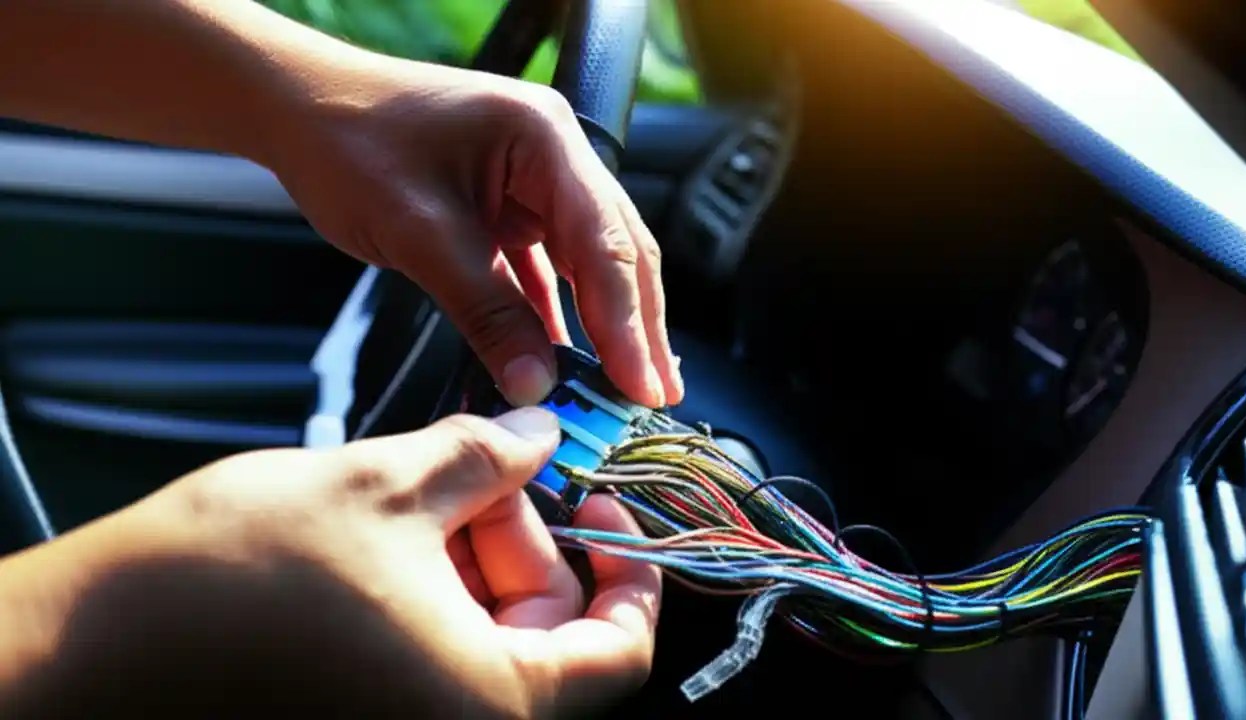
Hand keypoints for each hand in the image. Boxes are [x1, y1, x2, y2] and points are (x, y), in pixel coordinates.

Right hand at [0, 408, 660, 717]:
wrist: (85, 646)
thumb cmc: (225, 581)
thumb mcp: (383, 486)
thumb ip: (484, 459)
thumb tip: (539, 436)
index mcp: (487, 705)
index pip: (617, 653)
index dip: (628, 572)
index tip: (606, 509)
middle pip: (545, 641)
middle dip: (522, 546)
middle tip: (478, 478)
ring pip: (482, 646)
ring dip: (467, 564)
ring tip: (406, 501)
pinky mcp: (354, 718)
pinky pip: (427, 662)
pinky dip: (426, 598)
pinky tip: (380, 543)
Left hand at [262, 53, 682, 408]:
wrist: (297, 108)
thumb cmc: (350, 144)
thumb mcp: (421, 235)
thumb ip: (487, 311)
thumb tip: (537, 385)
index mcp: (545, 139)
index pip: (604, 242)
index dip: (627, 321)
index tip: (640, 385)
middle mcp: (553, 155)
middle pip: (614, 252)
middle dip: (634, 327)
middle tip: (651, 398)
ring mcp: (534, 180)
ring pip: (587, 263)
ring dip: (604, 325)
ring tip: (625, 386)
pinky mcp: (510, 206)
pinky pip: (545, 268)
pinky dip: (557, 314)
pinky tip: (568, 357)